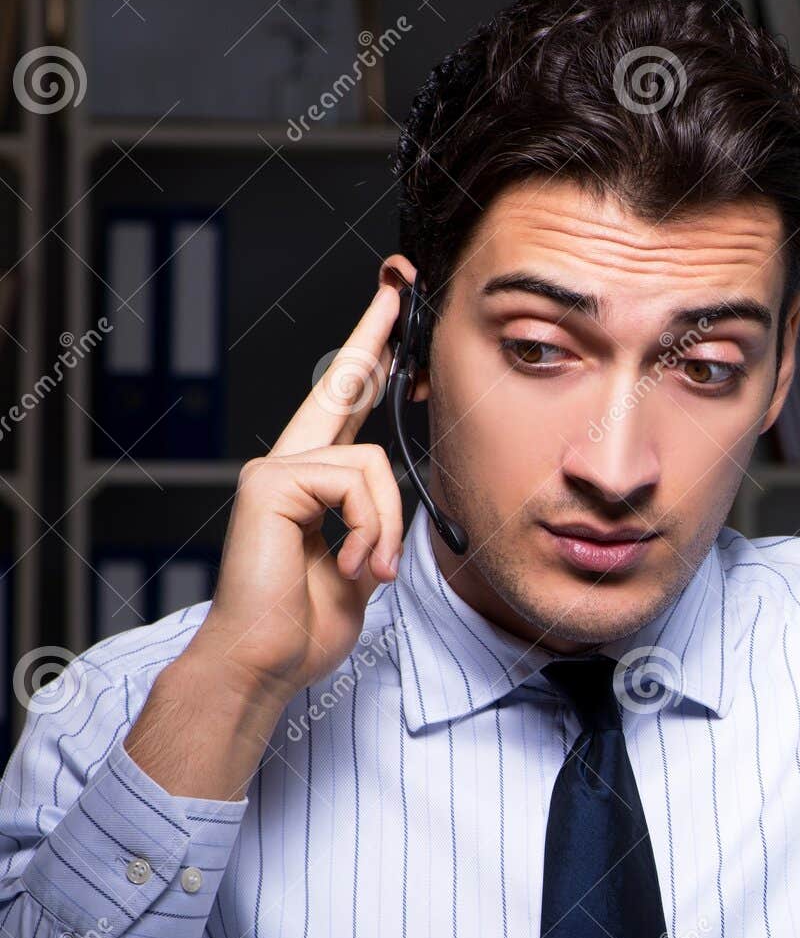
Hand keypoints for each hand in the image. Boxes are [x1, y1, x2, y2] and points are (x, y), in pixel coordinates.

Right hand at [186, 259, 411, 706]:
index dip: (368, 356)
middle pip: (341, 383)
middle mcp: (289, 464)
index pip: (345, 407)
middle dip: (375, 329)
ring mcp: (276, 469)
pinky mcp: (271, 481)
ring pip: (373, 462)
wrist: (264, 662)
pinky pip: (355, 483)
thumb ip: (376, 524)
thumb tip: (393, 501)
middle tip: (398, 275)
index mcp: (313, 482)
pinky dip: (368, 529)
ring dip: (386, 525)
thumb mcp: (361, 566)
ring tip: (365, 569)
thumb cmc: (304, 625)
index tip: (390, 311)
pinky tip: (347, 564)